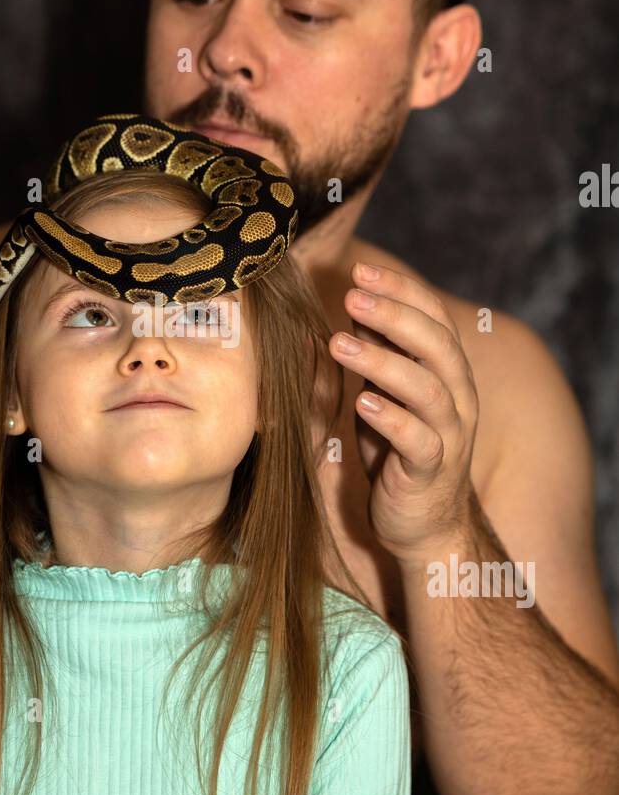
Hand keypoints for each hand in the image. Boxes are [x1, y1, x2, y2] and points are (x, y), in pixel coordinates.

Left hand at [329, 261, 478, 564]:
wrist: (425, 524)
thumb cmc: (399, 451)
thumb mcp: (383, 394)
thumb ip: (375, 354)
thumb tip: (350, 306)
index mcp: (445, 371)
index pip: (431, 317)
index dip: (400, 291)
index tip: (360, 271)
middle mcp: (456, 397)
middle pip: (436, 345)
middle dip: (394, 316)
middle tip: (352, 297)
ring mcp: (448, 434)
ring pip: (427, 389)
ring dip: (382, 362)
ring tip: (339, 344)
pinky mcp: (432, 471)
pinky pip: (419, 440)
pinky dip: (391, 419)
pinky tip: (362, 402)